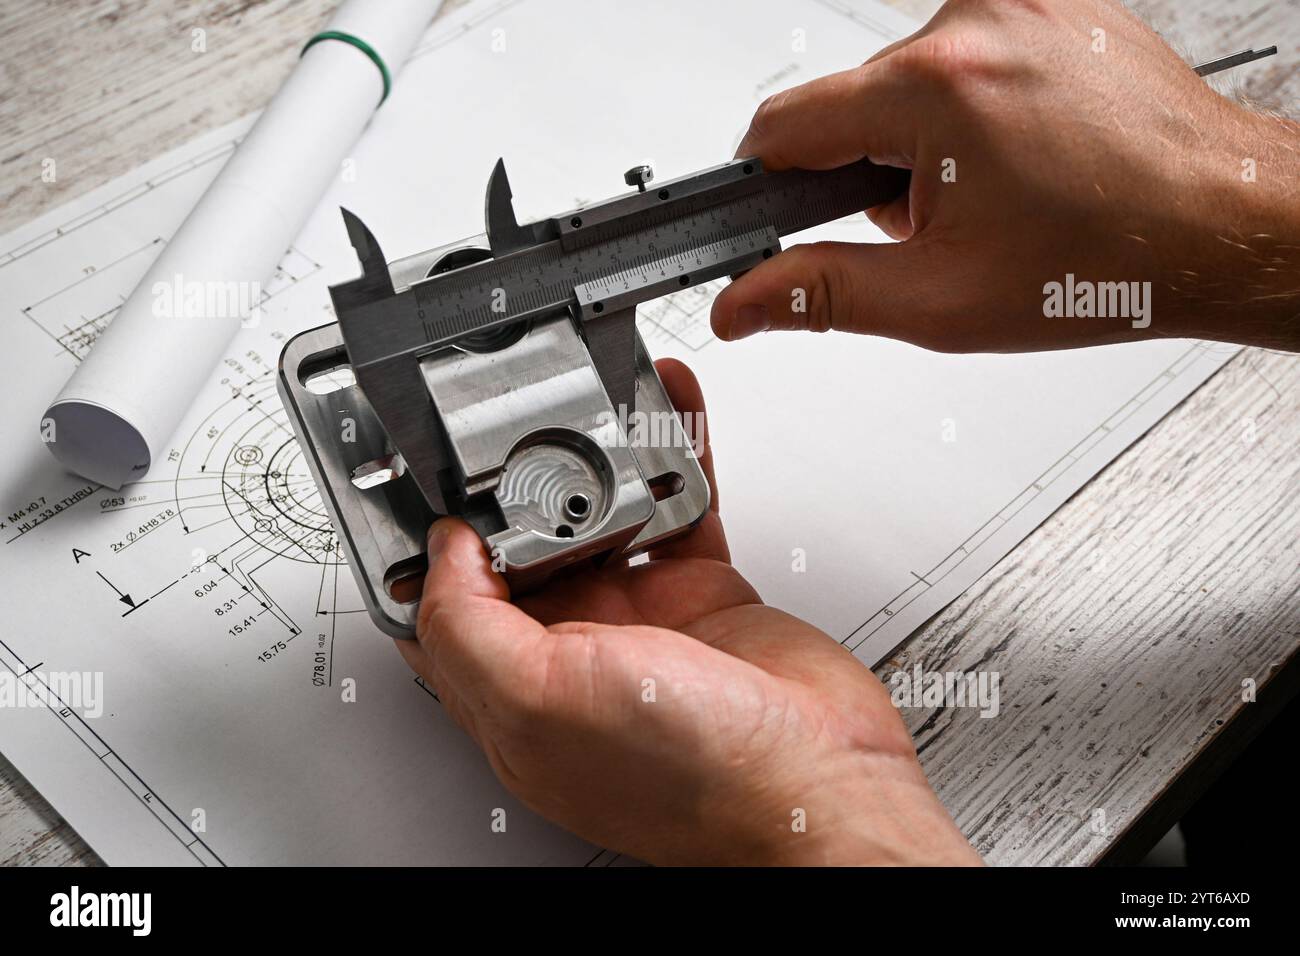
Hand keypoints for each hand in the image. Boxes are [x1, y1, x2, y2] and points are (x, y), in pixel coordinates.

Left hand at [397, 359, 979, 865]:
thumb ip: (470, 626)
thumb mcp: (541, 703)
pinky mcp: (699, 594)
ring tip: (593, 400)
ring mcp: (638, 621)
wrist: (820, 782)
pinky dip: (677, 452)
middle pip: (523, 546)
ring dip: (599, 455)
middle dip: (517, 483)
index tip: (432, 481)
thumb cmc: (693, 776)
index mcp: (515, 691)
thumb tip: (443, 551)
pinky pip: (679, 504)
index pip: (444, 608)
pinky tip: (671, 409)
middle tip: (518, 424)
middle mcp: (571, 654)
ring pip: (603, 513)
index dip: (429, 545)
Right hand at [712, 0, 1298, 352]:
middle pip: (854, 102)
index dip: (768, 180)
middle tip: (939, 224)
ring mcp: (1020, 3)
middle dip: (872, 172)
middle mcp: (976, 21)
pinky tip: (1022, 157)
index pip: (785, 122)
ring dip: (925, 143)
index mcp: (936, 86)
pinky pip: (967, 57)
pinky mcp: (1050, 3)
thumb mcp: (941, 300)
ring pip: (910, 82)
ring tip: (995, 193)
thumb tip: (744, 300)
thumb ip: (822, 295)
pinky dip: (973, 111)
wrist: (1220, 222)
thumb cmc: (1111, 258)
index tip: (778, 212)